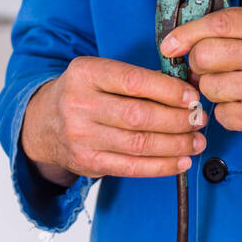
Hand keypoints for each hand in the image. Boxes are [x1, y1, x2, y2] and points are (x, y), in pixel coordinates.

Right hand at [20, 55, 206, 184]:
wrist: (43, 122)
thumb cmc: (84, 93)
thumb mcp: (101, 73)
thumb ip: (139, 78)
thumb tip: (188, 88)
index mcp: (85, 73)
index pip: (134, 81)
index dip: (168, 90)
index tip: (192, 97)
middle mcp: (79, 104)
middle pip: (138, 116)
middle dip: (177, 120)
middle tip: (199, 120)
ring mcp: (81, 136)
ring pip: (139, 144)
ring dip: (175, 145)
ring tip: (196, 141)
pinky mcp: (87, 162)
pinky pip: (131, 167)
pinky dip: (161, 166)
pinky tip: (181, 161)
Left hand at [161, 8, 241, 146]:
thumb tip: (191, 39)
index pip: (218, 24)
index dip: (186, 33)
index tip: (171, 44)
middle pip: (204, 55)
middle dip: (200, 65)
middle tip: (212, 70)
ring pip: (209, 87)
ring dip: (215, 91)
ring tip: (238, 90)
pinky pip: (221, 114)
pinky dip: (229, 114)